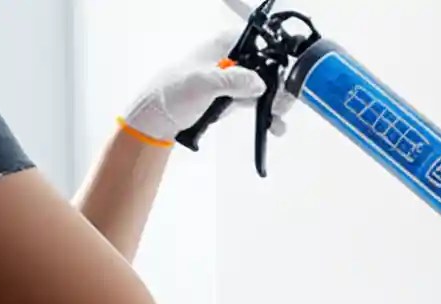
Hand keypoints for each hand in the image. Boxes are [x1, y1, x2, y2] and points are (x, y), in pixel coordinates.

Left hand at [121, 30, 294, 143]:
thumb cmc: (170, 93)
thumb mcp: (203, 83)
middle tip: (283, 103)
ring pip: (263, 86)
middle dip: (278, 85)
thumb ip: (234, 80)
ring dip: (275, 103)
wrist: (157, 120)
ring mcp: (230, 80)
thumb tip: (261, 83)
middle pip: (264, 66)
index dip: (272, 54)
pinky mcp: (230, 98)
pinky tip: (273, 125)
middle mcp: (228, 60)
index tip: (283, 73)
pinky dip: (266, 113)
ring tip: (279, 119)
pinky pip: (254, 102)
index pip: (256, 40)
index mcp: (220, 46)